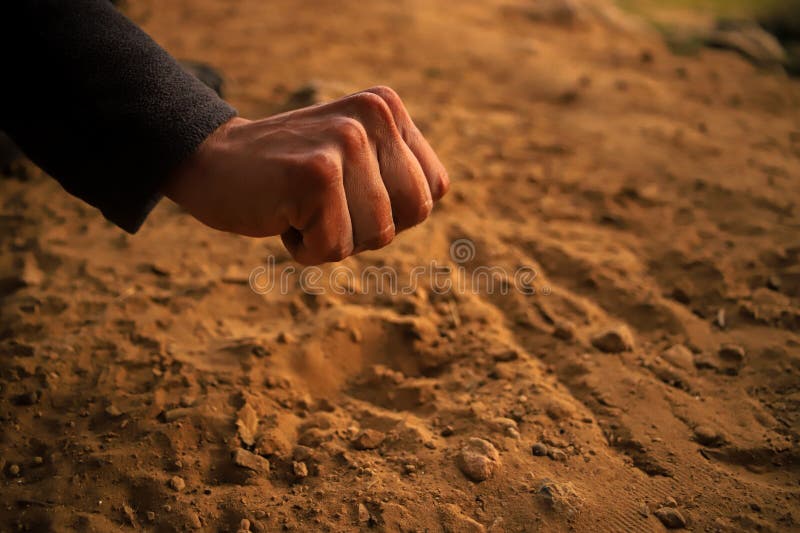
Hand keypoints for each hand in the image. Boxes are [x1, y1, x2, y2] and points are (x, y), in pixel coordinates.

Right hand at [164, 86, 448, 264]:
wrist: (209, 162)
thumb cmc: (285, 175)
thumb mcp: (352, 157)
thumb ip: (394, 170)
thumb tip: (431, 199)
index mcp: (388, 108)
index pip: (432, 190)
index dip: (391, 212)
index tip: (347, 193)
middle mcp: (374, 115)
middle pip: (412, 214)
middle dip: (366, 228)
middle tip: (321, 202)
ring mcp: (347, 141)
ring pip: (376, 235)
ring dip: (332, 238)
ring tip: (299, 204)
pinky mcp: (317, 173)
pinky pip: (335, 247)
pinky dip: (304, 248)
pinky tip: (280, 213)